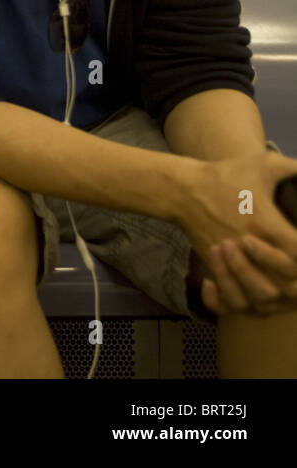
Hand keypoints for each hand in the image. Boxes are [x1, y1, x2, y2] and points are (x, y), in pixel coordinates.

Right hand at [178, 153, 296, 315]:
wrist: (183, 189)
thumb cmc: (226, 175)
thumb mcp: (264, 163)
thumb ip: (293, 168)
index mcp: (266, 223)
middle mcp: (249, 248)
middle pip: (286, 288)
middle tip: (294, 272)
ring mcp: (230, 261)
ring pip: (260, 300)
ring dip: (274, 299)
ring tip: (276, 287)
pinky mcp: (215, 267)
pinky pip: (228, 301)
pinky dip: (238, 304)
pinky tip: (243, 294)